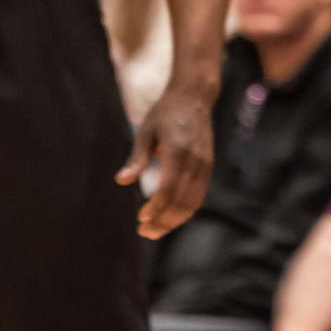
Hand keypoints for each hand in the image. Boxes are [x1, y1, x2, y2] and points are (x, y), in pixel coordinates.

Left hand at [118, 85, 213, 237]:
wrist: (194, 97)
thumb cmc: (165, 113)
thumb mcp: (146, 131)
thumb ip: (136, 158)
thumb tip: (121, 181)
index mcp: (179, 150)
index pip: (168, 189)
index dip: (155, 208)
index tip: (140, 219)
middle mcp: (196, 160)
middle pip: (182, 201)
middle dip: (164, 221)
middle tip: (145, 232)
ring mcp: (205, 164)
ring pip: (193, 202)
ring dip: (175, 220)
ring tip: (156, 231)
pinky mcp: (209, 167)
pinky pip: (199, 195)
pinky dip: (185, 210)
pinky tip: (170, 216)